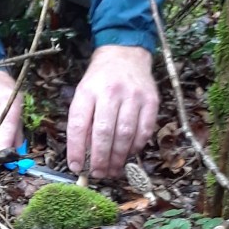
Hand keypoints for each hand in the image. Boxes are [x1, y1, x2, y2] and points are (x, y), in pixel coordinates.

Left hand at [66, 45, 158, 178]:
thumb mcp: (83, 95)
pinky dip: (136, 147)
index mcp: (88, 91)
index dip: (76, 150)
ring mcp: (133, 96)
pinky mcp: (151, 100)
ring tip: (112, 170)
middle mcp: (110, 92)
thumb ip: (82, 122)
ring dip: (118, 158)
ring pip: (125, 134)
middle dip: (100, 159)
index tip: (76, 168)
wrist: (124, 54)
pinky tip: (128, 155)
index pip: (78, 125)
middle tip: (98, 174)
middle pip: (104, 132)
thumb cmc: (100, 81)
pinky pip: (144, 130)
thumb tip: (82, 157)